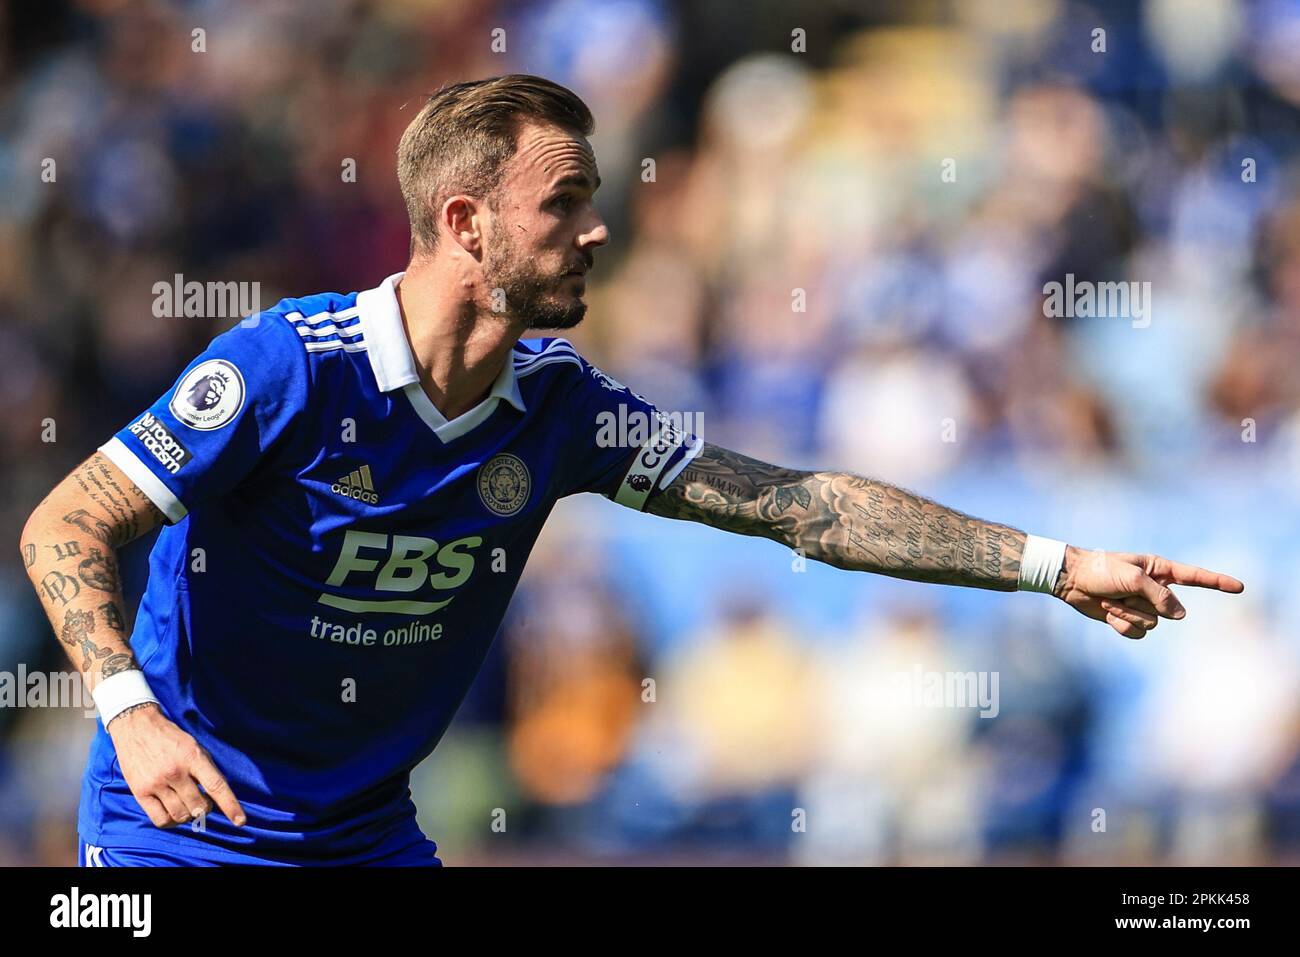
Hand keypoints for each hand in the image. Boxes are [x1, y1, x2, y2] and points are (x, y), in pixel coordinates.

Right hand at [107, 702, 246, 828]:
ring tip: (187, 803)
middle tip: (202, 800)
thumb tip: (218, 796)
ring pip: (180, 816)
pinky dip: (171, 821)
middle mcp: (175, 772)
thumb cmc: (170, 738)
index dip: (230, 805)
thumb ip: (206, 769)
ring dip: (189, 815)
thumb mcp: (194, 746)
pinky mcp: (140, 792)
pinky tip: (173, 813)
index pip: (216, 786)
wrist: (136, 727)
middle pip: (198, 807)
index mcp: (193, 757)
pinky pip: (160, 820)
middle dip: (205, 808)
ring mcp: (156, 783)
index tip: (240, 821)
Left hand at [1053, 546, 1244, 638]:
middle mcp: (1155, 588)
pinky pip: (1137, 632)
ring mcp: (1143, 605)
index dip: (1217, 582)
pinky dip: (1121, 624)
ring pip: (1153, 624)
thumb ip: (1160, 595)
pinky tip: (1107, 613)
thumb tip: (1181, 615)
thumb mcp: (1132, 578)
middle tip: (1119, 591)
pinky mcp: (1129, 618)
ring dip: (1128, 614)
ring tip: (1110, 600)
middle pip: (1169, 610)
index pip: (1195, 577)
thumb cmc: (1100, 571)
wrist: (1071, 581)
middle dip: (1143, 604)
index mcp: (1159, 570)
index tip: (1239, 587)